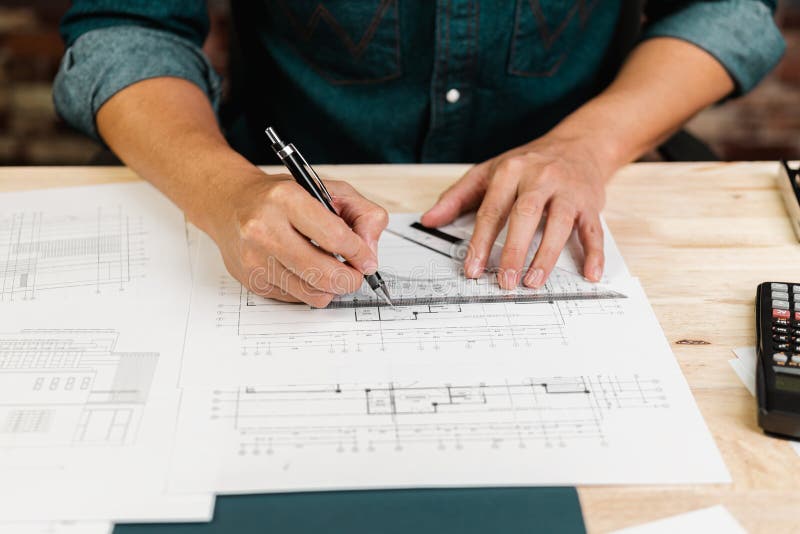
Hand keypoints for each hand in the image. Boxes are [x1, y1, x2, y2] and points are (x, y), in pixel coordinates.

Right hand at [209, 173, 387, 307]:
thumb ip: (361, 213)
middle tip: (356, 274)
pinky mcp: (251, 280)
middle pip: (324, 274)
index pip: (335, 237)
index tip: (367, 259)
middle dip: (351, 279)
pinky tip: (305, 271)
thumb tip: (370, 251)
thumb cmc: (279, 197)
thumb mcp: (325, 189)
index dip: (360, 253)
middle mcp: (264, 229)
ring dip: (332, 288)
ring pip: (313, 294)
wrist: (230, 203)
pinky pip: (297, 299)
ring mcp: (255, 258)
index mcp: (286, 199)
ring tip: (332, 271)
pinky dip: (309, 289)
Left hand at [421, 137, 607, 288]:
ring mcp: (568, 191)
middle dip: (513, 250)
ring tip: (532, 281)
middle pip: (525, 215)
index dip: (479, 242)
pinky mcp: (591, 203)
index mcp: (510, 171)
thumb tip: (429, 220)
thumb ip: (457, 197)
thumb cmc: (529, 164)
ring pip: (559, 224)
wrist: (579, 144)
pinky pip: (593, 230)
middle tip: (503, 279)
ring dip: (546, 256)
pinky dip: (594, 253)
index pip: (491, 209)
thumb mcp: (489, 172)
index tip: (471, 269)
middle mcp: (540, 178)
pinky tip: (589, 274)